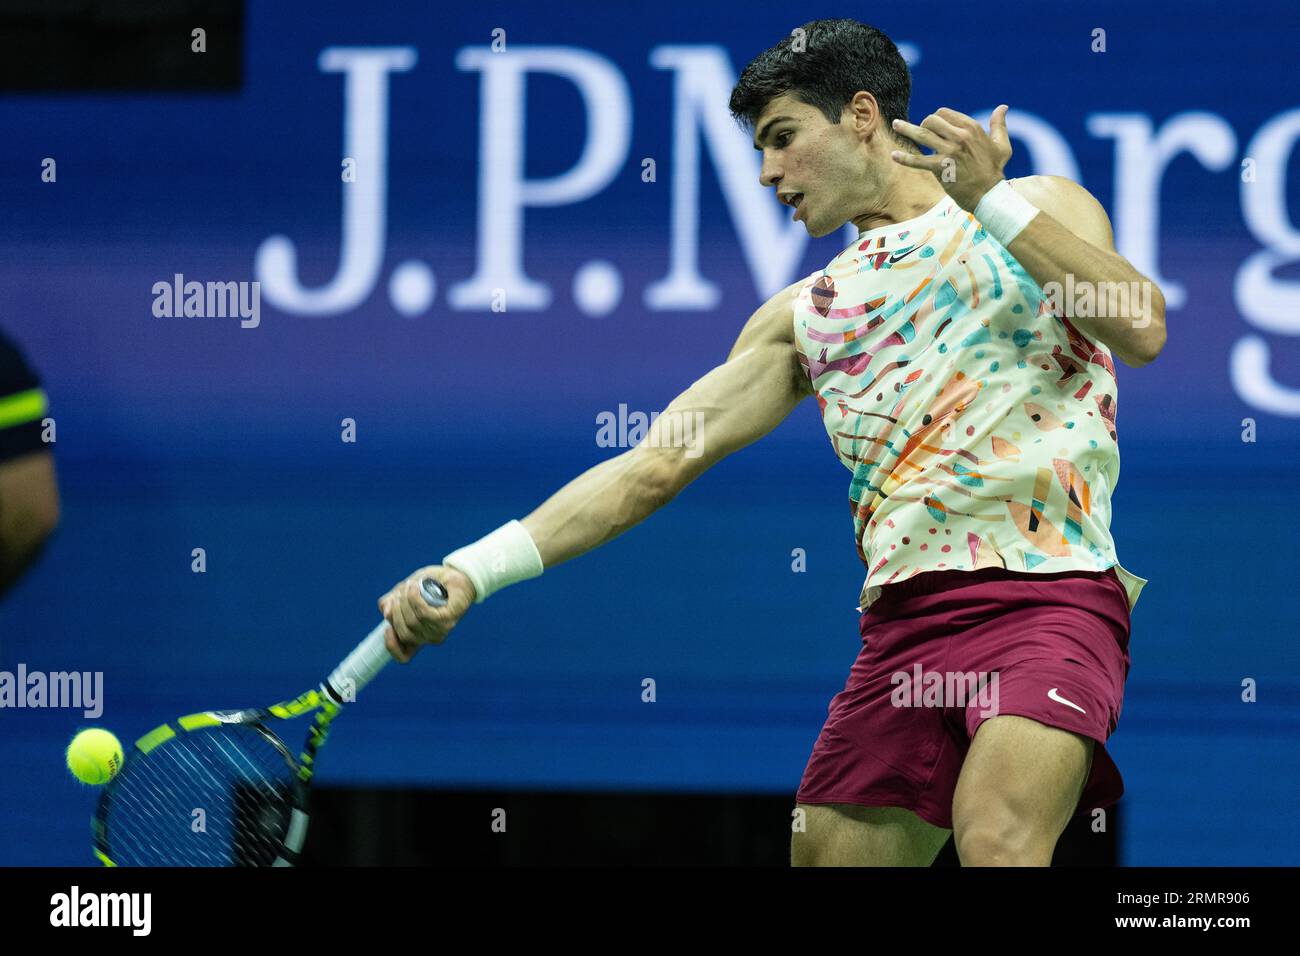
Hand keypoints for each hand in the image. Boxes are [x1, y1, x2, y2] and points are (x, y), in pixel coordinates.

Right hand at [377, 565, 475, 662]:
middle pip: (404, 633)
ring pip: (412, 622)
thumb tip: (385, 611)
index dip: (392, 647)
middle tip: (400, 592)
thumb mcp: (404, 591)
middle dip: (396, 611)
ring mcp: (440, 630)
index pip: (404, 656)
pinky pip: (424, 614)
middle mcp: (429, 637)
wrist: (456, 574)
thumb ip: (392, 602)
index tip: (386, 629)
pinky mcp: (448, 619)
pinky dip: (415, 599)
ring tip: (409, 585)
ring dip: (405, 601)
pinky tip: (414, 587)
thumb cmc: (430, 584)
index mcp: (418, 635)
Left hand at [889, 105, 1011, 212]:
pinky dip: (904, 158)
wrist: (989, 194)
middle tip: (921, 131)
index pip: (945, 113)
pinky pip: (918, 161)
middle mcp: (959, 136)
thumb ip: (999, 125)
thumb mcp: (1001, 145)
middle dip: (924, 123)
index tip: (933, 126)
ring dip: (906, 128)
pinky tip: (893, 156)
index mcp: (971, 128)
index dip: (937, 118)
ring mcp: (949, 151)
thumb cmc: (995, 170)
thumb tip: (1003, 107)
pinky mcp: (940, 168)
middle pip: (932, 120)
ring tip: (896, 124)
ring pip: (922, 134)